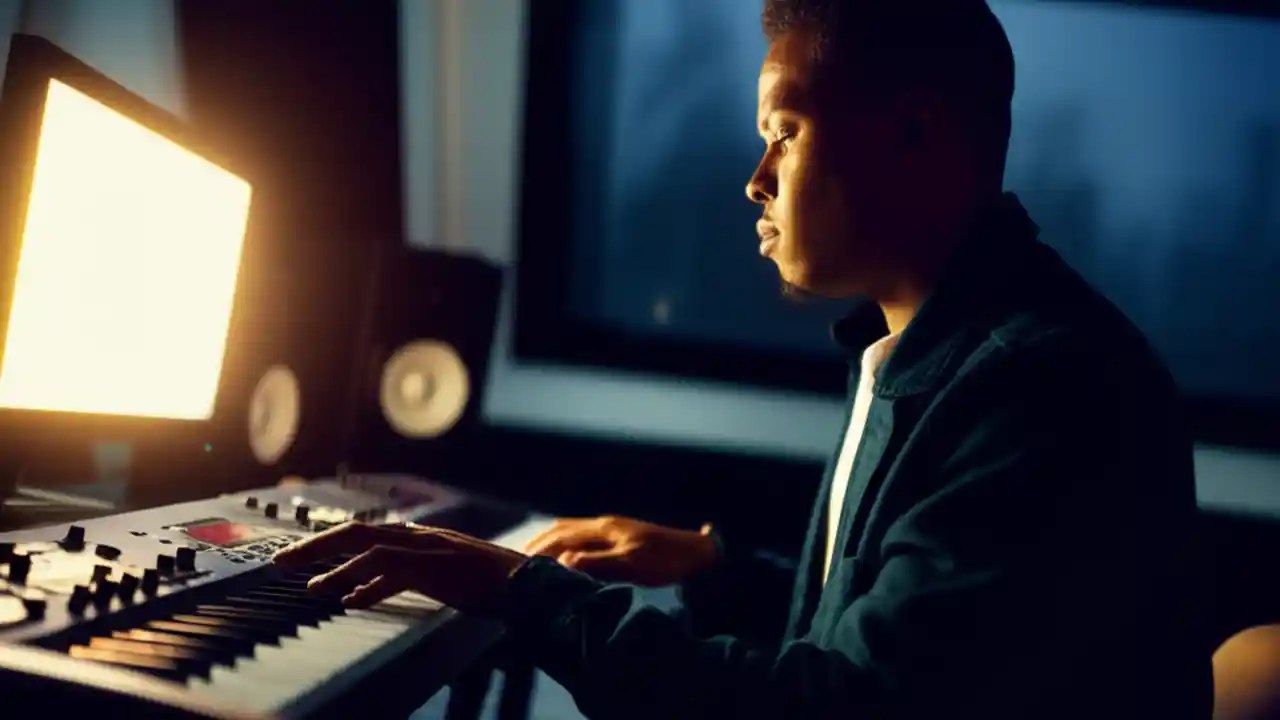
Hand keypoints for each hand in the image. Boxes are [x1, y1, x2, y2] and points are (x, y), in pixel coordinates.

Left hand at [272, 522, 527, 613]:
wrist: (524, 585)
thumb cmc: (485, 585)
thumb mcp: (433, 579)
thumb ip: (395, 580)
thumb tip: (356, 592)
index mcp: (417, 537)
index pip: (363, 532)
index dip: (327, 541)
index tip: (298, 554)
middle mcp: (418, 536)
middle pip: (355, 531)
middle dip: (315, 545)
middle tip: (281, 561)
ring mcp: (427, 548)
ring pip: (367, 545)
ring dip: (332, 562)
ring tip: (306, 582)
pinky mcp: (435, 565)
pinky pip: (392, 567)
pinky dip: (366, 581)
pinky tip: (348, 598)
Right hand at [524, 515, 719, 585]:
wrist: (704, 556)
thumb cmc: (670, 563)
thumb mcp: (633, 565)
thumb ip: (596, 562)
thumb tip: (563, 561)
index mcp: (606, 528)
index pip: (561, 534)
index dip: (539, 549)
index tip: (519, 564)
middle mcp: (608, 525)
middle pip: (563, 529)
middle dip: (539, 543)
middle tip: (518, 561)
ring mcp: (617, 530)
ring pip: (574, 531)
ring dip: (552, 543)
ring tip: (536, 558)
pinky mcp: (626, 540)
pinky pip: (585, 539)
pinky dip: (567, 546)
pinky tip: (568, 559)